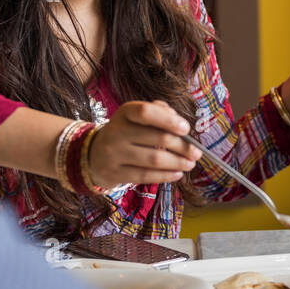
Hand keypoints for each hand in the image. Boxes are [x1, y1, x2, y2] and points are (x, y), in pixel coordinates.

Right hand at [85, 101, 201, 188]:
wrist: (93, 154)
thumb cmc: (126, 132)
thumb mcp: (136, 117)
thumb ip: (158, 112)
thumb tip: (178, 120)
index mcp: (125, 113)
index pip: (145, 112)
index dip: (168, 120)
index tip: (186, 128)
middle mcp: (117, 132)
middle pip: (157, 138)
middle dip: (182, 146)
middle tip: (197, 152)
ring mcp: (114, 154)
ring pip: (154, 160)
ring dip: (178, 163)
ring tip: (190, 164)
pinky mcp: (114, 174)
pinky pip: (145, 176)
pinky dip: (165, 176)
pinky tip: (177, 174)